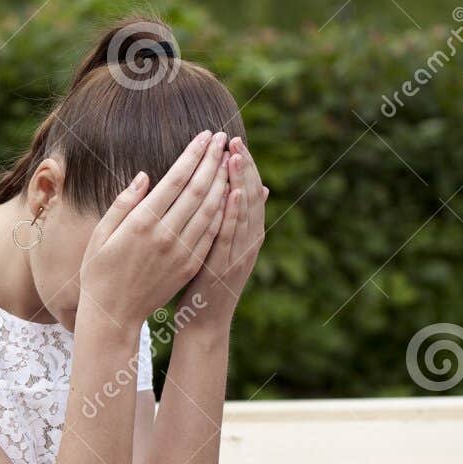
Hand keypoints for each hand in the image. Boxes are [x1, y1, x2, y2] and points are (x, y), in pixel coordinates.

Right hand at [78, 130, 230, 331]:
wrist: (112, 315)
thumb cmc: (98, 272)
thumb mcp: (100, 236)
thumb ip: (122, 204)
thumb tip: (144, 176)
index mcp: (141, 224)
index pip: (175, 180)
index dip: (193, 155)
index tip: (206, 135)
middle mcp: (165, 235)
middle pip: (198, 189)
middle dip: (213, 160)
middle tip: (225, 138)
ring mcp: (180, 251)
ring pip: (211, 209)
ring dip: (224, 181)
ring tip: (231, 160)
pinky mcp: (189, 265)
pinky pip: (212, 232)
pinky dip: (225, 210)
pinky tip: (230, 194)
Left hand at [181, 137, 266, 331]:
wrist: (204, 323)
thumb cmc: (208, 283)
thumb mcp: (224, 247)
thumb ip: (238, 219)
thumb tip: (258, 187)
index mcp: (245, 233)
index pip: (247, 191)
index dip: (243, 166)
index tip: (233, 141)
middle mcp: (247, 241)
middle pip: (249, 196)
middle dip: (243, 167)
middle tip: (234, 140)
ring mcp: (238, 254)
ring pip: (243, 213)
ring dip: (240, 183)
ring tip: (235, 156)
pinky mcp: (225, 268)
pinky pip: (230, 238)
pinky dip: (235, 215)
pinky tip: (234, 193)